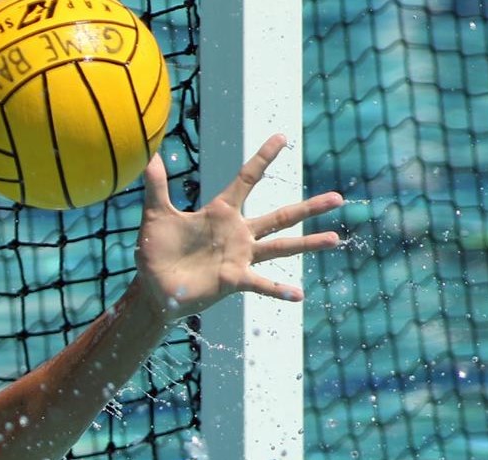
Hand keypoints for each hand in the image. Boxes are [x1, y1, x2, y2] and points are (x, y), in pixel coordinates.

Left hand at [135, 134, 343, 319]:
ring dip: (307, 243)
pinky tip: (299, 294)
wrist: (152, 287)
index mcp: (221, 213)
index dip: (263, 158)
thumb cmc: (155, 251)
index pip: (246, 179)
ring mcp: (240, 257)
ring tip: (334, 239)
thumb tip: (148, 154)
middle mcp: (238, 233)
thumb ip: (156, 185)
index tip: (282, 137)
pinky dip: (278, 289)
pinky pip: (260, 284)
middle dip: (309, 207)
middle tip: (338, 198)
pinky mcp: (234, 280)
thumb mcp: (156, 215)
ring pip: (281, 247)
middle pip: (280, 216)